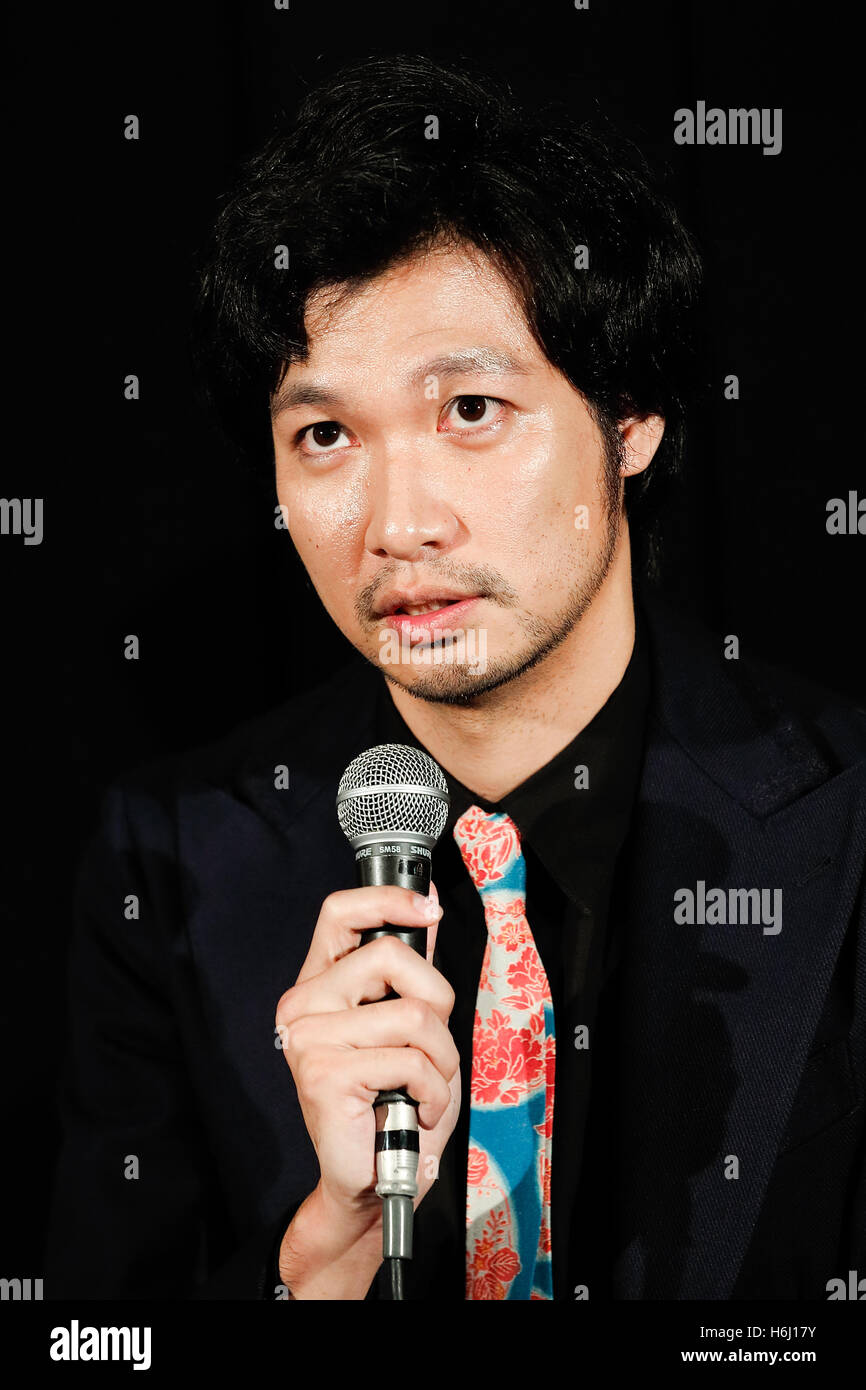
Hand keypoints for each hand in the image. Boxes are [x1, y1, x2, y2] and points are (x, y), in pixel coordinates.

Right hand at [274, 881, 460, 1295]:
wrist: (376, 1178)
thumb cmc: (395, 1103)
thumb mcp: (411, 1025)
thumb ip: (409, 972)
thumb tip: (425, 908)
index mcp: (320, 984)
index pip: (340, 912)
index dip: (387, 899)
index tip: (427, 907)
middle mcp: (303, 1004)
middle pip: (391, 955)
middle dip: (437, 999)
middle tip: (433, 1045)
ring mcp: (309, 1038)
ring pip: (412, 1014)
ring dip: (442, 1057)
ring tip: (426, 1086)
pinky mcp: (323, 1074)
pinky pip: (410, 1060)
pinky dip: (433, 1089)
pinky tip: (419, 1110)